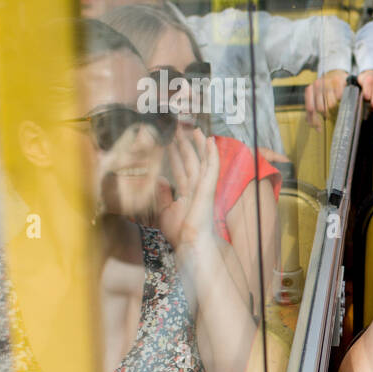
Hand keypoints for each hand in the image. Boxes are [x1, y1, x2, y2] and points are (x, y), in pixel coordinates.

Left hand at [155, 127, 219, 253]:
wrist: (190, 243)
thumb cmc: (180, 233)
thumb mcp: (165, 211)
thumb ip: (163, 194)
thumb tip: (160, 179)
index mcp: (185, 193)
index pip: (180, 169)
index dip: (175, 154)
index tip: (170, 140)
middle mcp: (195, 188)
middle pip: (190, 161)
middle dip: (185, 145)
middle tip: (179, 128)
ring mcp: (203, 187)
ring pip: (201, 160)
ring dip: (198, 144)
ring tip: (194, 129)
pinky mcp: (208, 187)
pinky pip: (211, 167)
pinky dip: (211, 154)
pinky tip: (210, 141)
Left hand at [304, 69, 347, 128]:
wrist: (335, 75)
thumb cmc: (324, 89)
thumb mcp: (314, 98)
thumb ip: (312, 110)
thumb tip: (313, 125)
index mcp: (309, 89)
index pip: (310, 108)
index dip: (314, 120)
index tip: (318, 127)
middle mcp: (317, 85)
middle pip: (321, 108)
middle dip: (325, 114)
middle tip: (329, 114)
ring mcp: (327, 82)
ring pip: (331, 104)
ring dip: (334, 108)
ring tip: (334, 104)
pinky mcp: (337, 81)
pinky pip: (339, 97)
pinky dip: (340, 99)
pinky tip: (339, 97)